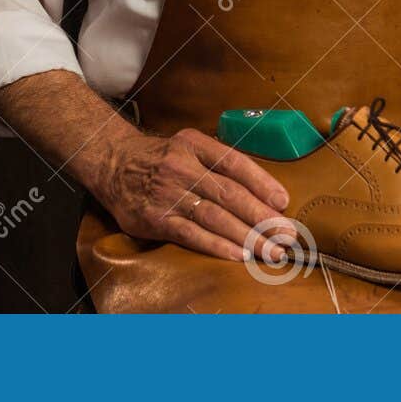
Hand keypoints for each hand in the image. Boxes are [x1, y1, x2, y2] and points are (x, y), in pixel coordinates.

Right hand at [92, 127, 292, 262]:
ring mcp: (168, 194)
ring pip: (215, 218)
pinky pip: (191, 235)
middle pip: (230, 194)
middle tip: (287, 235)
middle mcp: (182, 167)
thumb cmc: (161, 159)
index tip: (283, 202)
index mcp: (195, 145)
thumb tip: (263, 193)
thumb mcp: (188, 147)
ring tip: (271, 251)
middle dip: (262, 217)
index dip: (262, 183)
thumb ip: (219, 164)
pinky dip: (217, 246)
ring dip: (247, 237)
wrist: (113, 163)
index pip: (234, 163)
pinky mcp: (155, 218)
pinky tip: (238, 255)